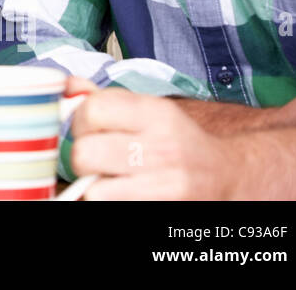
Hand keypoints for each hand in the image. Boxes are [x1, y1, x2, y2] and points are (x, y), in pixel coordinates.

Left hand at [70, 88, 235, 198]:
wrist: (228, 176)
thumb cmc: (179, 143)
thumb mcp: (150, 112)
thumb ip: (106, 100)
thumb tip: (67, 85)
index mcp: (156, 113)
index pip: (91, 109)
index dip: (80, 120)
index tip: (89, 129)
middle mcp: (162, 148)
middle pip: (84, 153)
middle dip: (83, 157)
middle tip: (97, 159)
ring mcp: (164, 185)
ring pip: (93, 189)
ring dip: (95, 186)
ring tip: (111, 180)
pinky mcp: (162, 209)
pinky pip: (108, 206)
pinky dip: (108, 201)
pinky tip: (122, 193)